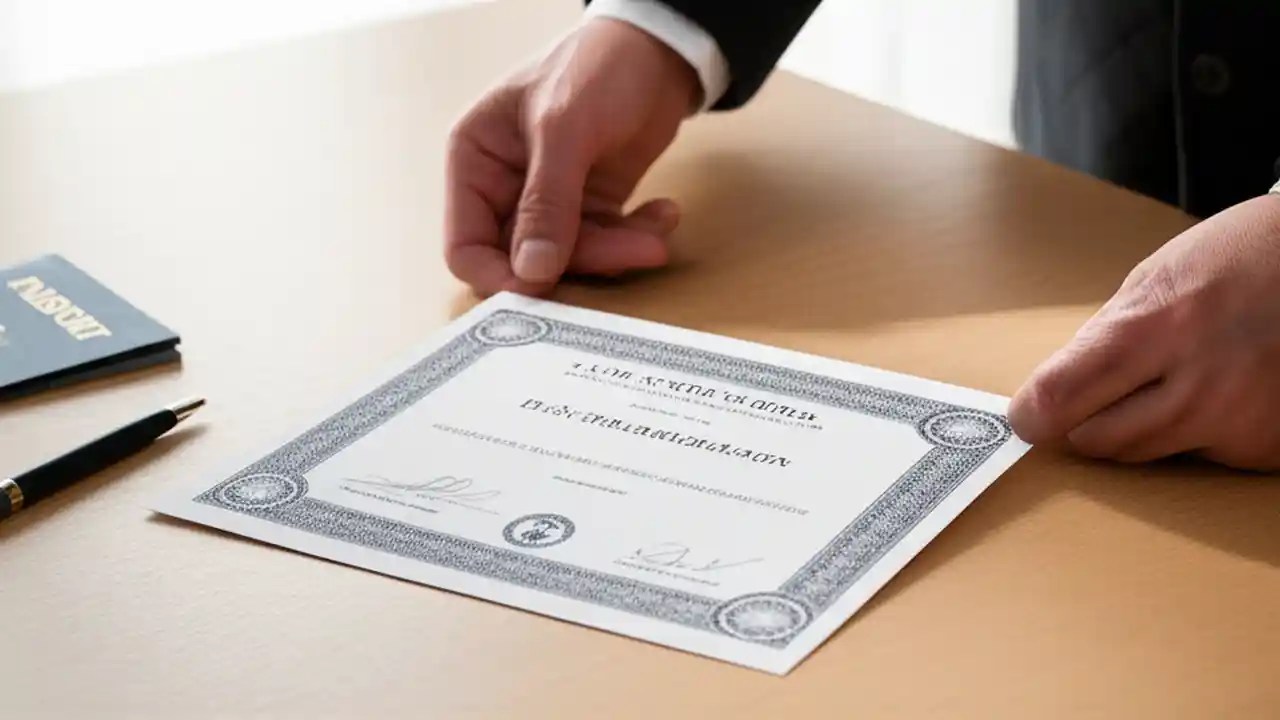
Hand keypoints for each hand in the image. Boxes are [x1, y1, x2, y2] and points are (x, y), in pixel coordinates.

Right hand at [444, 19, 699, 294]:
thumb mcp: (565, 127)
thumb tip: (531, 273)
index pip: (465, 247)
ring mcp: (550, 202)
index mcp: (476, 162)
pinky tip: (663, 213)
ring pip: (571, 260)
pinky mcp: (591, 208)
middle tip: (634, 251)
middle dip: (579, 262)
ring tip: (658, 231)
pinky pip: (605, 245)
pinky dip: (634, 238)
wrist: (657, 49)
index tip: (543, 287)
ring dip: (617, 252)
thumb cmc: (596, 65)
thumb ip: (546, 202)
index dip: (499, 277)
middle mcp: (505, 188)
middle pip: (524, 262)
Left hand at [1009, 194, 1279, 469]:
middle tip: (1103, 390)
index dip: (1032, 413)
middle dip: (1085, 420)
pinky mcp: (1266, 449)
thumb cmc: (1241, 258)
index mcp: (1154, 329)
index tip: (1027, 416)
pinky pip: (1201, 456)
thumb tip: (1058, 390)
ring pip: (1144, 454)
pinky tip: (1223, 389)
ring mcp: (1236, 423)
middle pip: (1095, 440)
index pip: (1060, 398)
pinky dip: (1198, 431)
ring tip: (1173, 377)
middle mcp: (1196, 386)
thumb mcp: (1157, 277)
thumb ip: (1106, 337)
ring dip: (1140, 426)